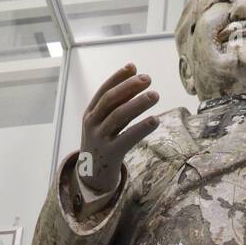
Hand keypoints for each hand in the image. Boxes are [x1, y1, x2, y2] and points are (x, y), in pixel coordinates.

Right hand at [78, 62, 158, 196]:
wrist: (92, 177)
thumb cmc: (103, 145)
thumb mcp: (106, 124)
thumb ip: (118, 105)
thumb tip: (135, 78)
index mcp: (90, 113)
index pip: (104, 90)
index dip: (118, 77)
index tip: (133, 67)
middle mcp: (92, 124)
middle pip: (110, 100)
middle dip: (129, 87)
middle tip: (148, 79)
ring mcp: (100, 139)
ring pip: (118, 116)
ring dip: (138, 104)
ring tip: (155, 95)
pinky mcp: (110, 154)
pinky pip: (127, 138)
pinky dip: (141, 128)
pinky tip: (155, 119)